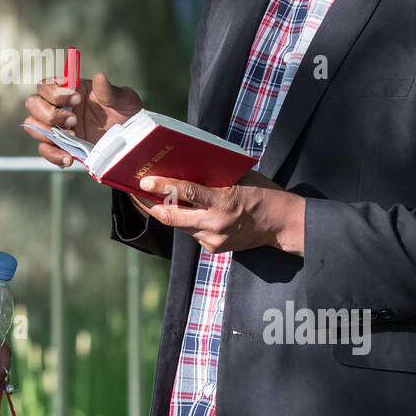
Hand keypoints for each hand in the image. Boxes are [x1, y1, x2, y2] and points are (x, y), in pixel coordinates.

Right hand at [23, 71, 143, 167]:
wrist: (132, 140)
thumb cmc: (126, 112)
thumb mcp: (123, 99)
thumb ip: (108, 90)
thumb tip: (99, 77)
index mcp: (70, 90)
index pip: (46, 85)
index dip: (54, 91)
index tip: (77, 98)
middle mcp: (59, 107)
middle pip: (33, 104)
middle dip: (50, 113)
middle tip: (74, 120)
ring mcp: (58, 128)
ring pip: (34, 126)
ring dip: (49, 132)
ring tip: (74, 137)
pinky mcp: (61, 146)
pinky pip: (45, 150)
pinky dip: (53, 155)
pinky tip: (69, 158)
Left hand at [139, 169, 305, 255]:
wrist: (281, 224)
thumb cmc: (261, 193)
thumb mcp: (239, 177)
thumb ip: (213, 176)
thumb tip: (183, 166)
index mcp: (225, 201)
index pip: (188, 193)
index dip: (164, 186)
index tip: (145, 181)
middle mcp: (217, 224)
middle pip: (172, 217)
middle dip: (150, 205)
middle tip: (134, 193)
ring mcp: (214, 239)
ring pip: (179, 225)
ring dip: (165, 212)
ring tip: (149, 198)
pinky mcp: (214, 248)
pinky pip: (191, 232)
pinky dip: (185, 221)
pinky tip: (180, 210)